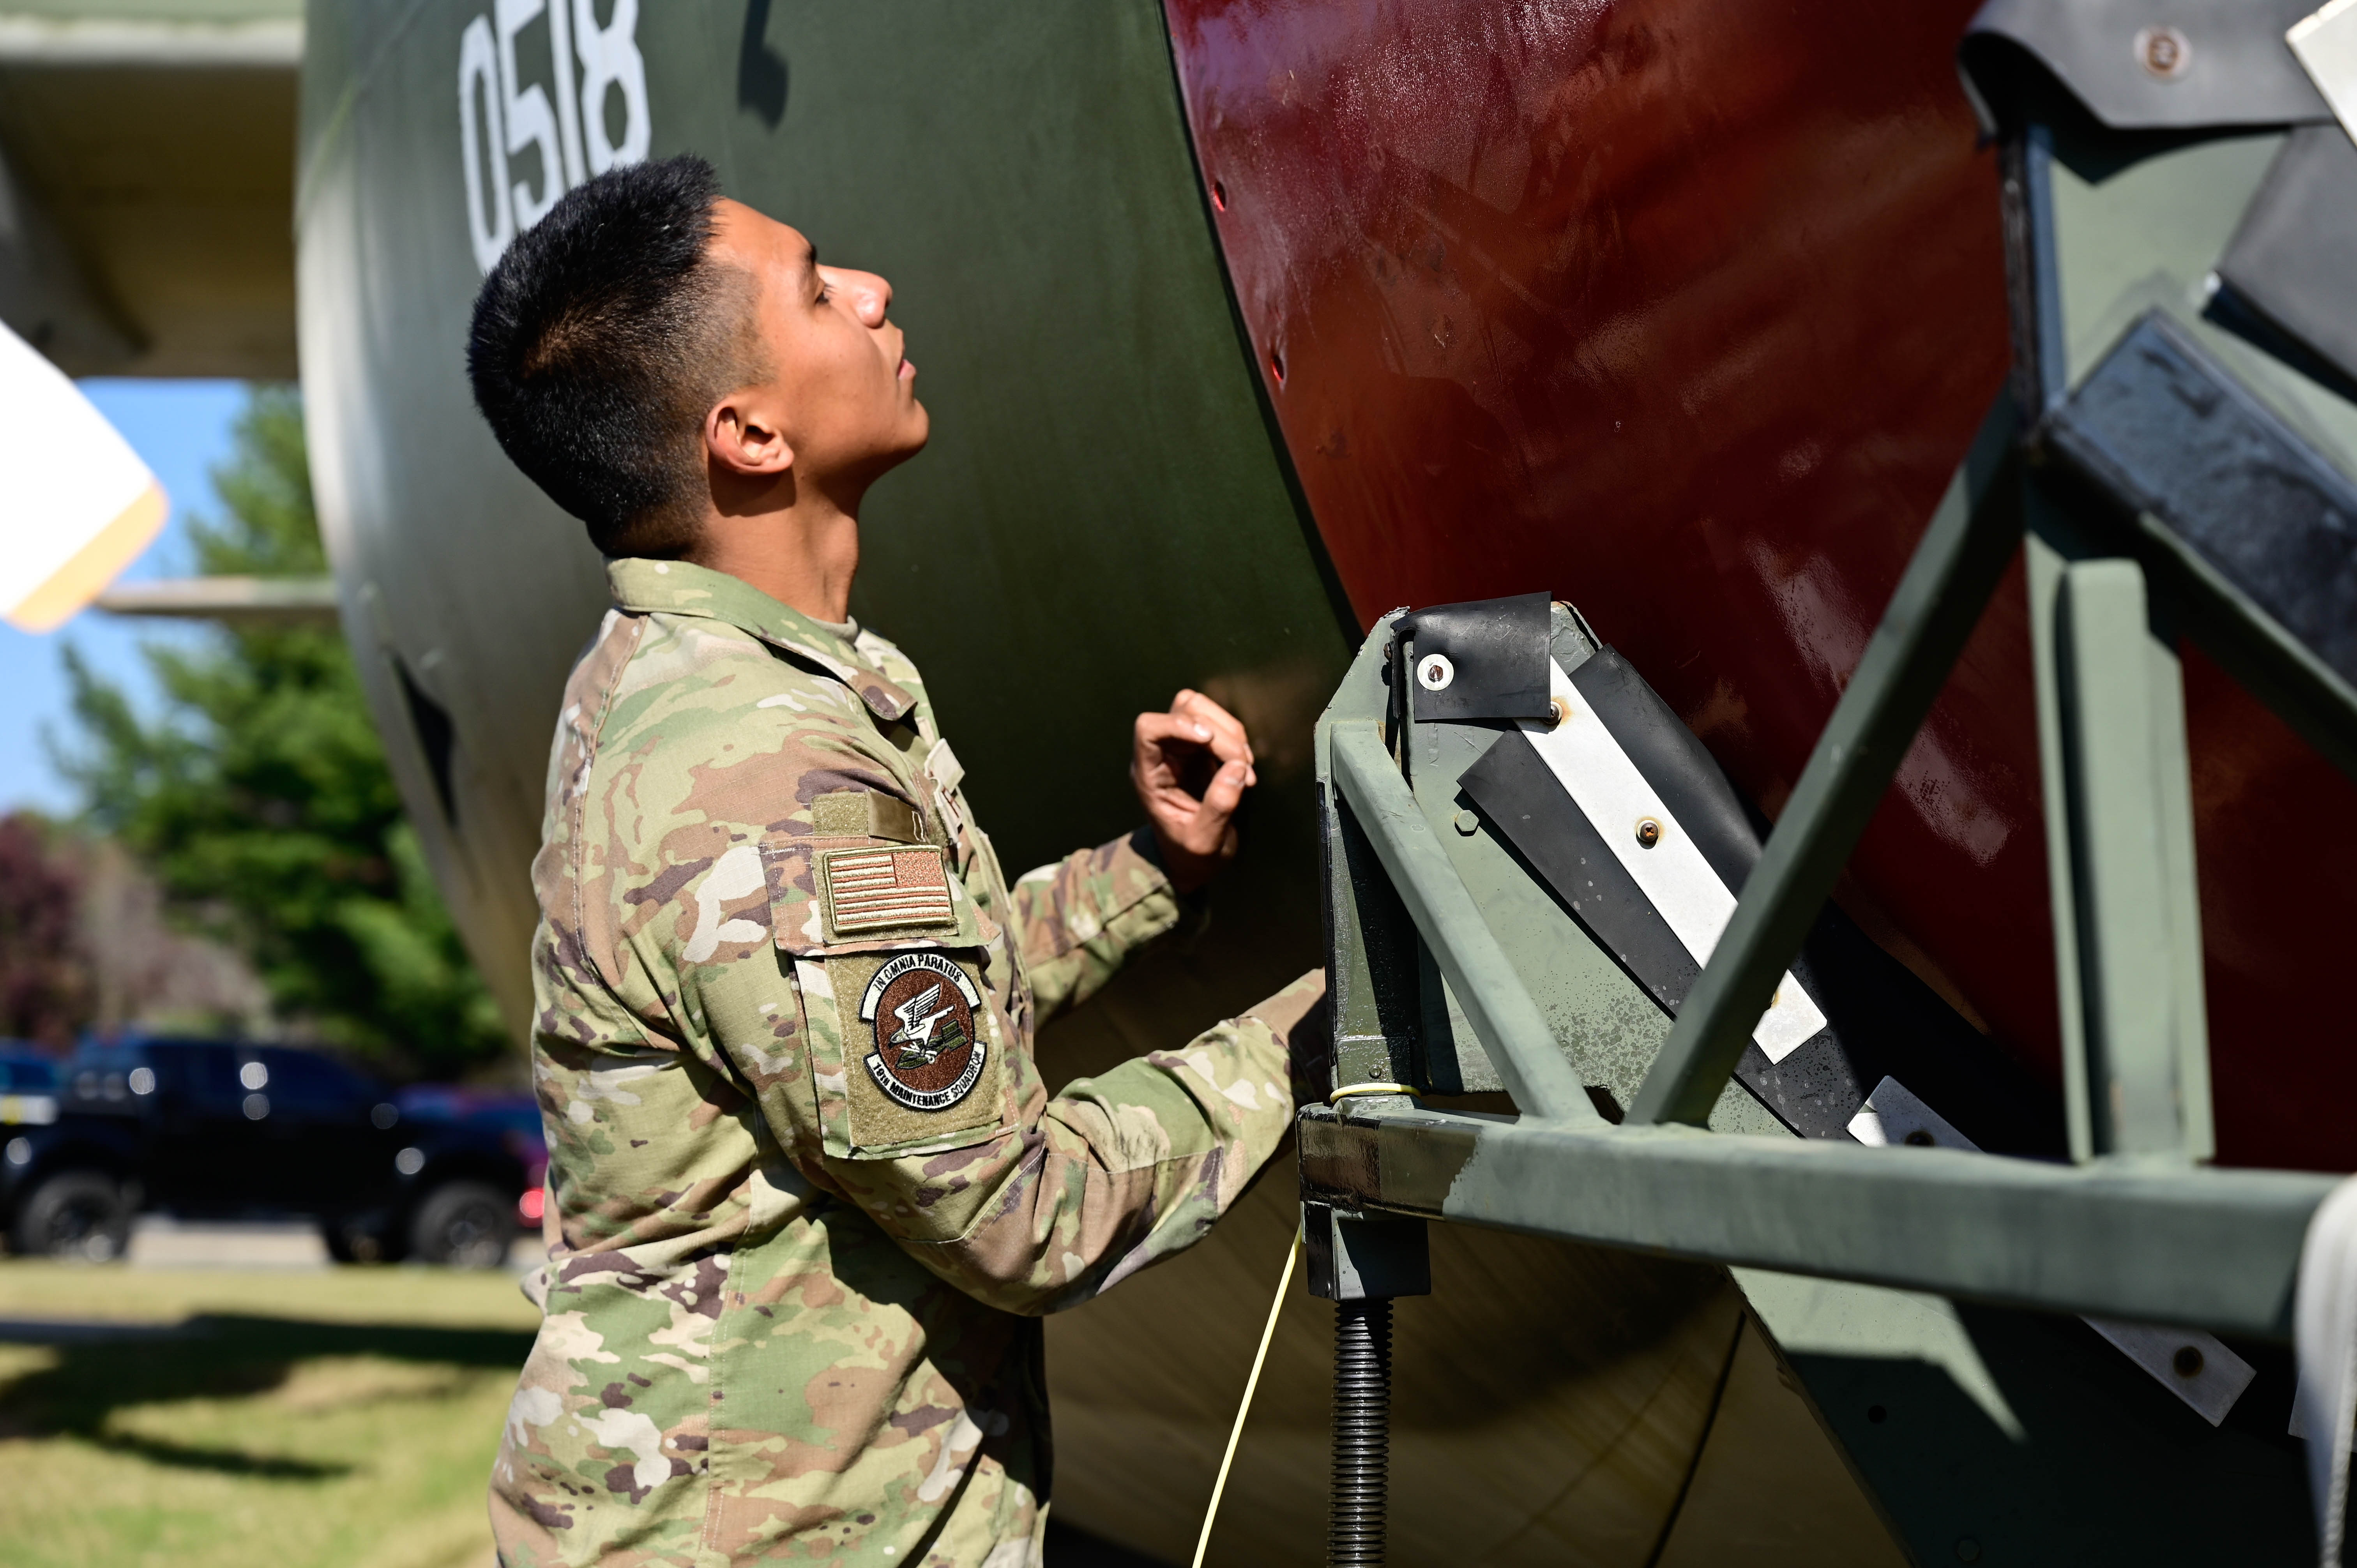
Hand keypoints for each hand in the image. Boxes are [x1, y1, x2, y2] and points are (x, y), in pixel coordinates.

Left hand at [1132, 690, 1256, 894]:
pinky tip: (1245, 768)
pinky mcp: (1205, 751)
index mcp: (1150, 775)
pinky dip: (1237, 741)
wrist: (1197, 861)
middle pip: (1182, 710)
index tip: (1208, 740)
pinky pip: (1221, 727)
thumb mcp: (1204, 842)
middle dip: (1218, 733)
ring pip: (1202, 711)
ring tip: (1245, 767)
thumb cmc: (1191, 855)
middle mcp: (1164, 755)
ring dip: (1230, 733)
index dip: (1178, 725)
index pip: (1148, 729)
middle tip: (1241, 765)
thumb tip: (1236, 768)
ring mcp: (1184, 748)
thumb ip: (1218, 807)